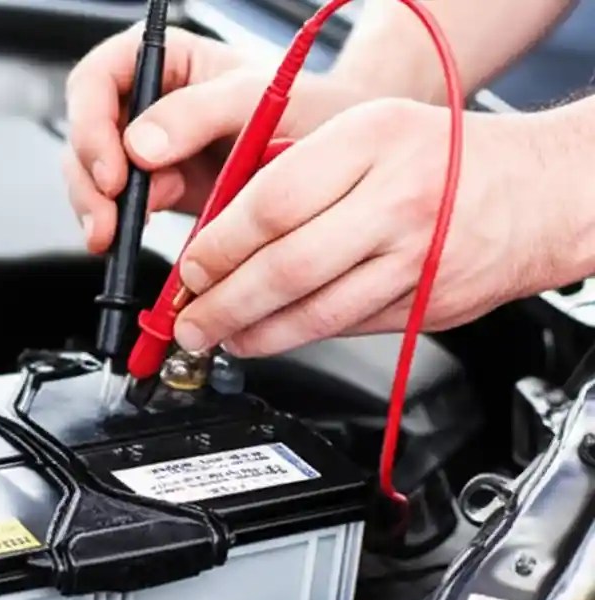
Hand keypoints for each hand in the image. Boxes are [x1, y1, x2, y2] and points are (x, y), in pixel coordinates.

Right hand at [64, 26, 372, 253]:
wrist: (345, 162)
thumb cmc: (311, 111)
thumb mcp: (257, 99)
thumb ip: (198, 112)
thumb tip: (139, 146)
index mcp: (164, 61)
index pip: (98, 79)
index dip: (91, 124)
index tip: (114, 170)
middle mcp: (146, 102)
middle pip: (85, 134)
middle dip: (88, 181)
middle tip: (108, 220)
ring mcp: (147, 149)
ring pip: (91, 177)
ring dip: (97, 211)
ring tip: (116, 237)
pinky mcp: (155, 191)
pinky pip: (116, 209)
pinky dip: (117, 229)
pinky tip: (129, 241)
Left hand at [172, 99, 582, 356]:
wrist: (541, 190)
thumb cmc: (438, 155)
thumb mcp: (362, 130)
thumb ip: (291, 169)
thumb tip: (214, 225)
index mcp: (371, 143)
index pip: (271, 204)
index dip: (218, 246)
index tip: (189, 266)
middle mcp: (397, 202)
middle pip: (286, 268)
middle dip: (222, 304)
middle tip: (189, 319)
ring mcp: (416, 260)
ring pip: (316, 313)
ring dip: (254, 334)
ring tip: (219, 338)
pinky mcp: (428, 307)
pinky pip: (347, 328)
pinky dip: (298, 337)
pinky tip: (269, 337)